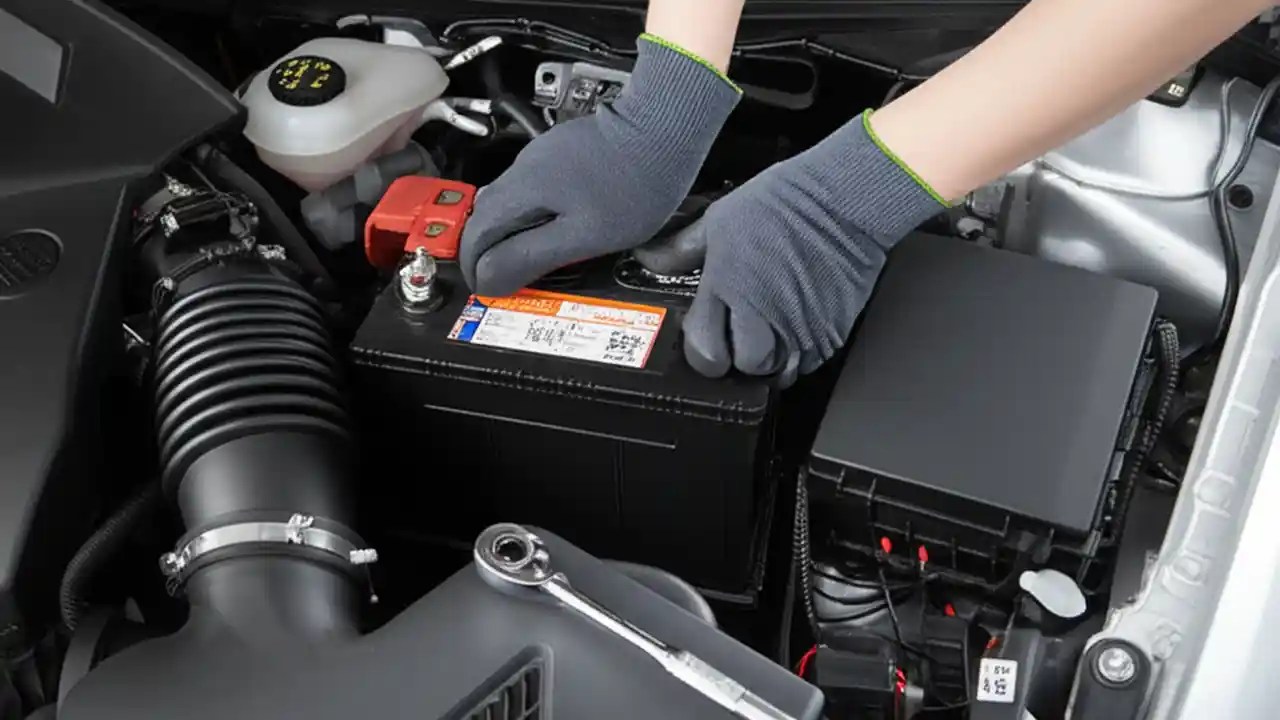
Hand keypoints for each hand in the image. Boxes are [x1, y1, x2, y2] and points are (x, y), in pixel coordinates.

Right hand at [459, 35, 740, 296]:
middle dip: (485, 248)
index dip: (474, 265)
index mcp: (521, 190)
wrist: (665, 126)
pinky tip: (551, 223)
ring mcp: (542, 154)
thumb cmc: (632, 188)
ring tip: (523, 257)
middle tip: (499, 277)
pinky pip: (532, 186)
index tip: (484, 289)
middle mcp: (522, 167)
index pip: (476, 233)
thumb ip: (531, 257)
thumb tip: (488, 280)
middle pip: (486, 213)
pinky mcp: (562, 148)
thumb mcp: (583, 236)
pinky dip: (530, 211)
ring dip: (508, 229)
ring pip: (509, 198)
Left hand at [650, 112, 946, 385]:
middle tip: (743, 336)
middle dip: (741, 357)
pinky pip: (811, 362)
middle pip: (744, 366)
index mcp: (727, 286)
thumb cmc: (785, 204)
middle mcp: (762, 312)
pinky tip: (797, 326)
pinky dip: (802, 353)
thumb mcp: (721, 219)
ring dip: (773, 360)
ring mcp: (799, 326)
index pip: (704, 349)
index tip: (708, 339)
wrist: (845, 201)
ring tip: (771, 333)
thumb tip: (649, 259)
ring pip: (779, 372)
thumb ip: (682, 249)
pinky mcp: (831, 331)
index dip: (704, 350)